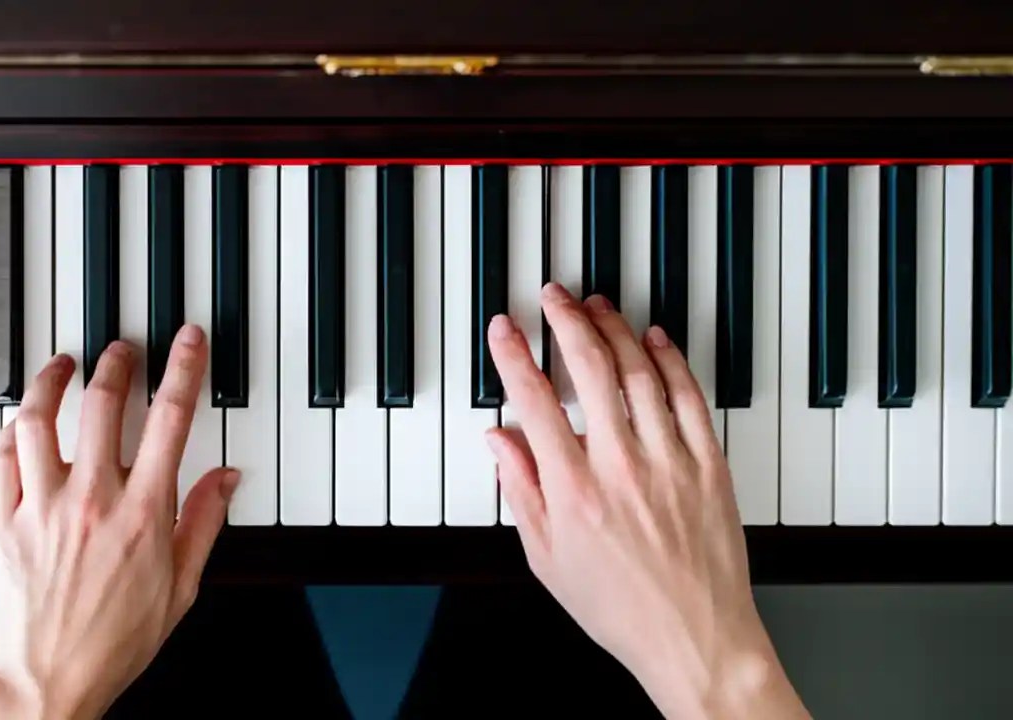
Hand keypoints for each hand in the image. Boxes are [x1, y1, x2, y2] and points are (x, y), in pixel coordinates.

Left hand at [0, 327, 238, 719]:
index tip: (188, 342)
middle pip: (103, 404)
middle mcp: (92, 499)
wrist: (47, 683)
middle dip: (117, 364)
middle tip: (122, 350)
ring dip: (53, 381)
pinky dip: (12, 429)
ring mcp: (42, 506)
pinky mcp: (3, 521)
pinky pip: (0, 457)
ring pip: (40, 419)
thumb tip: (225, 481)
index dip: (185, 370)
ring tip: (63, 366)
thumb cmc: (113, 644)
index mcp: (143, 514)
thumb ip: (203, 525)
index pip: (171, 420)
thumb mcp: (181, 588)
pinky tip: (23, 421)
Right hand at [486, 284, 808, 719]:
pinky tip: (654, 340)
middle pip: (590, 369)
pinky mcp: (709, 465)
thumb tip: (499, 440)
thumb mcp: (547, 559)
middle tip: (552, 297)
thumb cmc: (620, 607)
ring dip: (615, 329)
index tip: (505, 329)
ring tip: (596, 306)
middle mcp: (621, 467)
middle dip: (566, 320)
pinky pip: (689, 397)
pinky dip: (670, 361)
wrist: (695, 638)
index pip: (535, 401)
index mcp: (574, 491)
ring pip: (640, 372)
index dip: (515, 355)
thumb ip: (520, 492)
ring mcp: (670, 462)